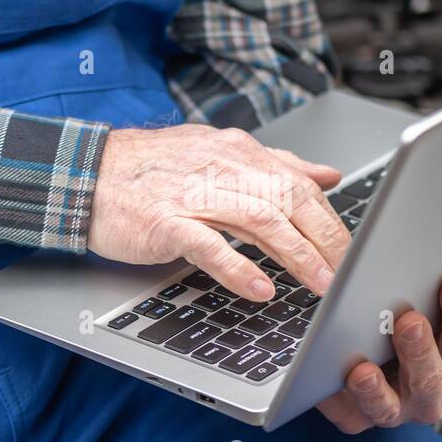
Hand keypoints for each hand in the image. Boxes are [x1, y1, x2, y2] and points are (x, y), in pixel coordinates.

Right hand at [87, 125, 351, 300]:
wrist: (88, 174)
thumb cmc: (153, 172)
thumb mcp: (220, 157)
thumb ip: (277, 166)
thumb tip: (328, 174)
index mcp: (239, 153)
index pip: (299, 183)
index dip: (331, 218)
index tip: (354, 248)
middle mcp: (222, 168)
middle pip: (289, 200)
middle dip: (325, 238)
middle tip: (350, 270)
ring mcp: (193, 194)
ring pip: (260, 220)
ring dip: (296, 255)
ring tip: (321, 284)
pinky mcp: (166, 222)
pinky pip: (209, 245)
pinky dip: (238, 269)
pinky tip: (261, 289)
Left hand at [317, 272, 441, 433]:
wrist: (374, 342)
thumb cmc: (426, 320)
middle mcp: (436, 392)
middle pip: (434, 376)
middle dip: (424, 348)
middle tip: (411, 319)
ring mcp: (399, 408)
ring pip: (395, 404)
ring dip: (380, 386)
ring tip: (367, 365)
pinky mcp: (360, 416)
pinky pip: (354, 415)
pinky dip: (347, 399)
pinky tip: (344, 375)